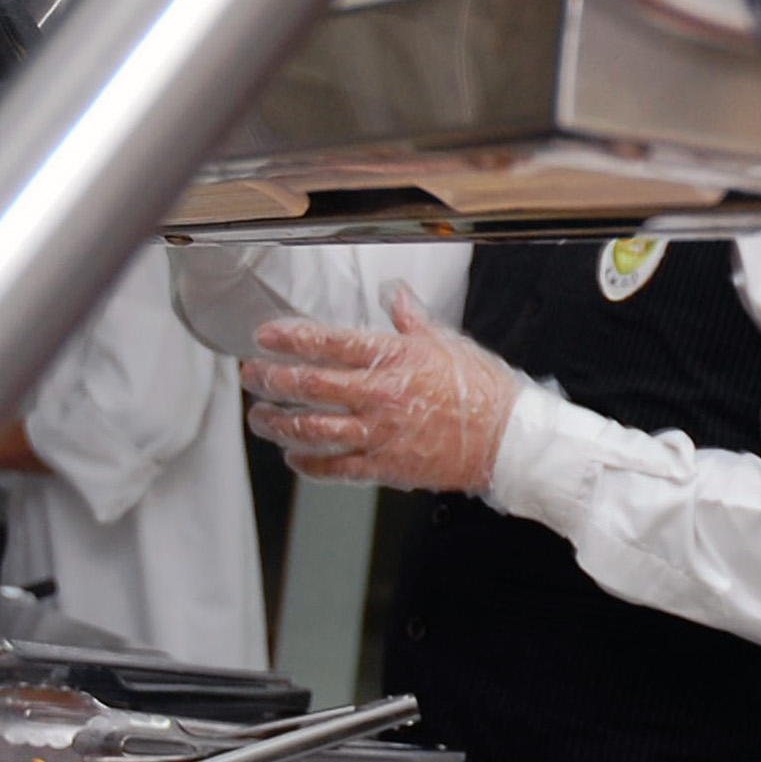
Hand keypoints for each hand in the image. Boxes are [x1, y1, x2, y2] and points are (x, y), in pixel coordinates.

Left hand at [241, 286, 520, 491]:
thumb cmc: (481, 391)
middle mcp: (379, 396)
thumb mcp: (445, 343)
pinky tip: (294, 457)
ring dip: (279, 422)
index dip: (289, 338)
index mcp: (393, 359)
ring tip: (261, 417)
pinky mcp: (384, 467)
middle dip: (272, 379)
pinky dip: (308, 463)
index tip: (265, 337)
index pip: (328, 343)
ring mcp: (379, 434)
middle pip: (309, 385)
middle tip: (253, 375)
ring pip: (312, 428)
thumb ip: (410, 319)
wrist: (507, 439)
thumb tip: (394, 293)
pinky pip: (335, 467)